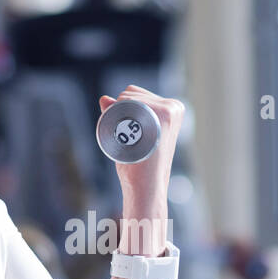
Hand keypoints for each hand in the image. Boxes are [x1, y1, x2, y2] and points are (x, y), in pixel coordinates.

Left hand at [98, 85, 183, 204]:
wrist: (146, 185)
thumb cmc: (138, 165)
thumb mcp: (131, 137)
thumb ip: (119, 115)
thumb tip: (103, 98)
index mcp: (172, 109)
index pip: (138, 95)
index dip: (123, 109)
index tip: (128, 133)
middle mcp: (174, 107)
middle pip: (132, 93)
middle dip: (120, 110)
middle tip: (128, 138)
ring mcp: (170, 109)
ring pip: (128, 97)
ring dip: (119, 113)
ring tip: (130, 137)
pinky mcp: (163, 114)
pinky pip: (128, 102)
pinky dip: (119, 112)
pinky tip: (128, 130)